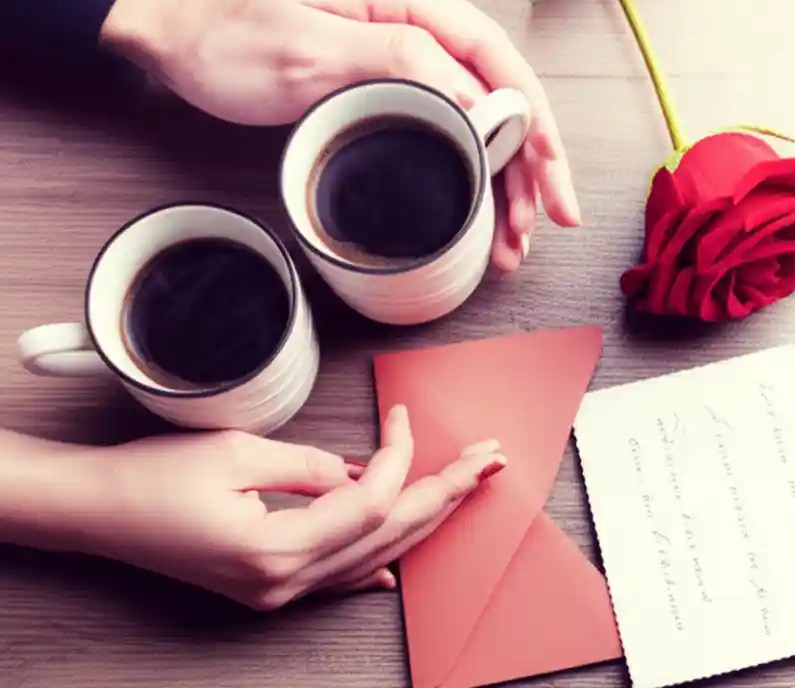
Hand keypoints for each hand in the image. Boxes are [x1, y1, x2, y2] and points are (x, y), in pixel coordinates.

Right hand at [72, 406, 502, 609]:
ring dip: (422, 519)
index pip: (371, 503)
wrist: (94, 513)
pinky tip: (402, 556)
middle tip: (489, 461)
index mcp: (276, 550)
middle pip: (388, 537)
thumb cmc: (153, 477)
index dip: (399, 456)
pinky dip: (377, 556)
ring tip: (464, 487)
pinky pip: (340, 576)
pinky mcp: (268, 586)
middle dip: (445, 494)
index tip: (403, 414)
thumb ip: (310, 465)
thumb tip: (362, 470)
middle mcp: (283, 583)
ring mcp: (277, 592)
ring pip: (373, 558)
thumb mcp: (237, 453)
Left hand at [100, 0, 580, 271]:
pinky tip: (478, 215)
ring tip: (513, 240)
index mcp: (407, 2)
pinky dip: (466, 177)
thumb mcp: (308, 44)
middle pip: (502, 96)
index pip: (498, 62)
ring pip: (478, 122)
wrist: (171, 27)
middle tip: (546, 222)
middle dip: (533, 164)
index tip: (551, 177)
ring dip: (504, 182)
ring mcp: (402, 59)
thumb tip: (476, 99)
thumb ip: (397, 61)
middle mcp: (416, 27)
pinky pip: (443, 131)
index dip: (536, 123)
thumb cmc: (225, 29)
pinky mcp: (384, 88)